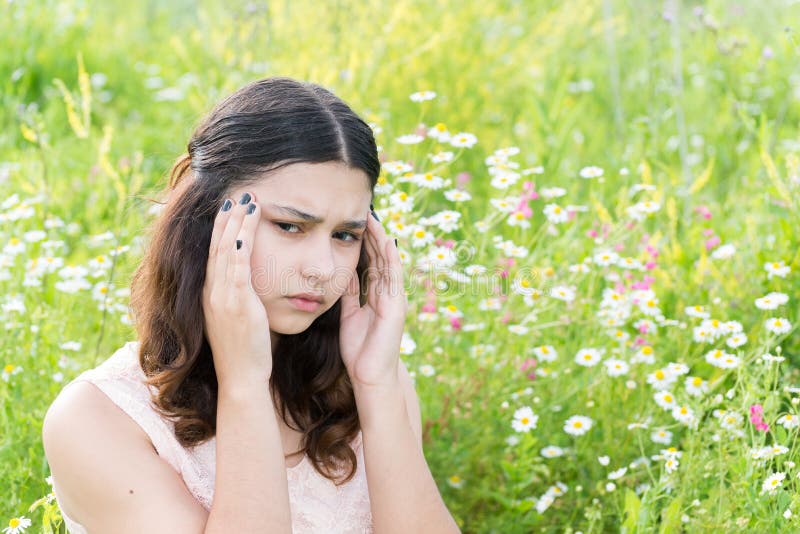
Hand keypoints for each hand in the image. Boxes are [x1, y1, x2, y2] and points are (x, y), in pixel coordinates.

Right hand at [202, 192, 272, 388]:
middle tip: (239, 192)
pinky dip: (241, 244)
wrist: (241, 378)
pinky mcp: (236, 303)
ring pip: (227, 250)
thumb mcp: (236, 319)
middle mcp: (211, 292)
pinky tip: (246, 226)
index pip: (213, 253)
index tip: (229, 207)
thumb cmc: (245, 352)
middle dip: (228, 217)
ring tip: (247, 199)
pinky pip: (238, 267)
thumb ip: (238, 299)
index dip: (220, 228)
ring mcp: (221, 297)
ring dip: (237, 222)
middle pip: (217, 245)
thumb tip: (247, 285)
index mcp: (210, 294)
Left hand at [339, 208, 407, 386]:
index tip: (352, 221)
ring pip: (388, 261)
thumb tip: (342, 272)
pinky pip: (394, 275)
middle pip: (379, 256)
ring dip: (381, 239)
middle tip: (363, 210)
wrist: (370, 375)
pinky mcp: (397, 304)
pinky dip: (390, 256)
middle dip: (372, 234)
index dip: (363, 241)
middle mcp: (387, 292)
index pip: (369, 261)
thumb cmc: (359, 349)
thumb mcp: (348, 314)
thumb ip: (348, 293)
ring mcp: (394, 297)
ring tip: (373, 217)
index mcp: (375, 294)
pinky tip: (386, 240)